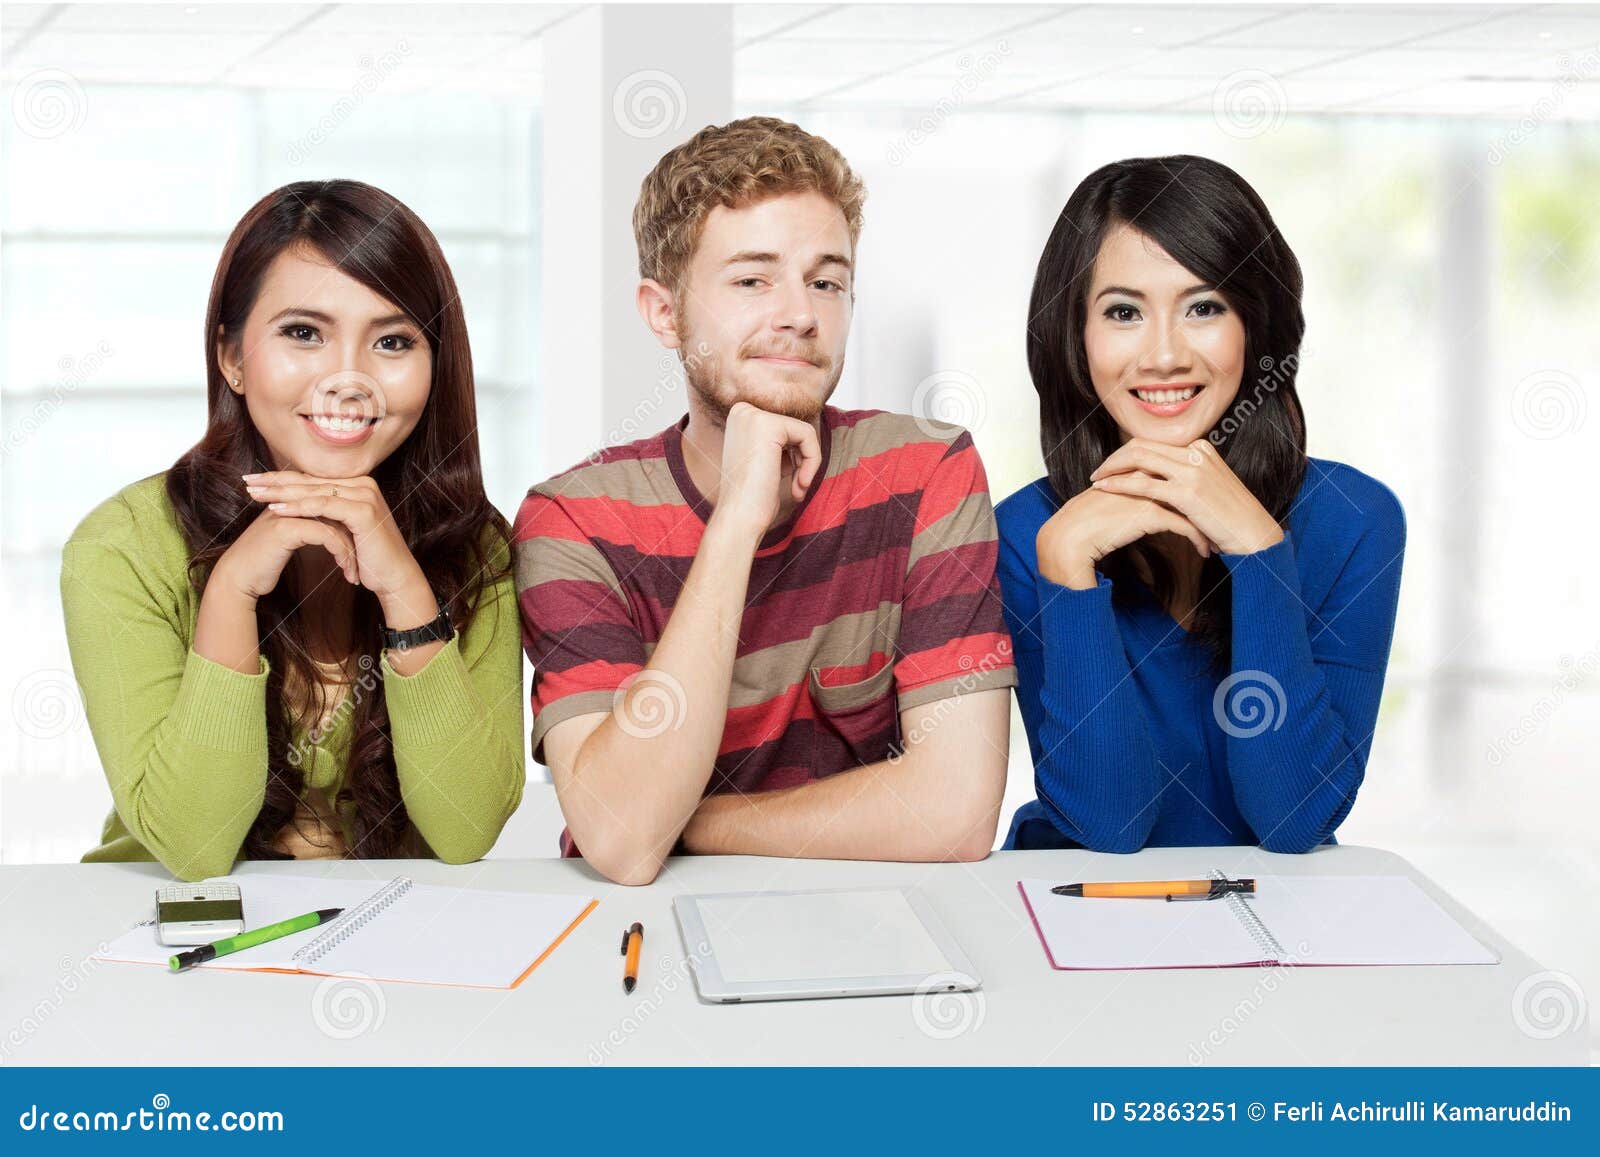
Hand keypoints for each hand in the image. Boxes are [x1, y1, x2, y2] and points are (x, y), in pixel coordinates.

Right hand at [210, 503, 359, 602]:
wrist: (238, 579)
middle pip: (338, 508)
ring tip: (356, 570)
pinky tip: (347, 571)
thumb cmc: (263, 562)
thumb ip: (310, 526)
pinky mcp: (287, 528)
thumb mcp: (290, 539)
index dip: (351, 524)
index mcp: (292, 499)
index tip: (364, 546)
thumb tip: (337, 527)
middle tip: (368, 557)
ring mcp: (288, 511)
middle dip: (356, 535)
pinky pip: (327, 535)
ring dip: (351, 548)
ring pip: (336, 522)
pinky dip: (342, 553)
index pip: (334, 502)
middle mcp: (290, 500)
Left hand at [240, 471, 429, 613]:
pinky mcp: (363, 511)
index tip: (256, 480)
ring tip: (256, 495)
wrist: (395, 577)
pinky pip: (323, 507)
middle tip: (248, 482)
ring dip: (282, 493)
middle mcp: (363, 484)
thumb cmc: (369, 557)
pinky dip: (299, 508)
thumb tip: (296, 504)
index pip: (313, 478)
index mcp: (358, 485)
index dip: (282, 478)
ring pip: (314, 491)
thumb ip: (327, 513)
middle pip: (311, 481)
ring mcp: (365, 496)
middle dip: (276, 481)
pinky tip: (278, 510)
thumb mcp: (344, 529)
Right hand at [710, 401, 823, 536]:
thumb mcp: (766, 460)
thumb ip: (780, 442)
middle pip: (795, 427)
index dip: (794, 454)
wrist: (740, 517)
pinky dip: (812, 462)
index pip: (785, 426)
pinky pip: (808, 435)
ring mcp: (753, 415)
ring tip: (798, 488)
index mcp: (739, 417)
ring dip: (808, 464)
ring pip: (805, 432)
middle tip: (797, 486)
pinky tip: (799, 484)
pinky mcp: (768, 425)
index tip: (788, 478)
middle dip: (802, 459)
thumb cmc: (754, 497)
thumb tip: (804, 432)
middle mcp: (742, 410)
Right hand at [1036, 486, 1213, 589]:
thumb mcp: (1115, 499)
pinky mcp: (1148, 513)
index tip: (1209, 507)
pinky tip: (1206, 551)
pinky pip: (1185, 525)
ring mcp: (1148, 492)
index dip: (1198, 490)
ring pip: (1193, 504)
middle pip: (1191, 484)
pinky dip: (1200, 539)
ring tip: (1219, 538)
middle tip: (1222, 521)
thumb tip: (1153, 499)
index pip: (1179, 472)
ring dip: (1209, 523)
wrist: (1071, 534)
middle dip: (1210, 505)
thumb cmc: (1089, 520)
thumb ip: (1135, 492)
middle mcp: (1146, 475)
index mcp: (1138, 467)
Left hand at [1088, 438, 1283, 555]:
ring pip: (1139, 458)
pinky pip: (1144, 483)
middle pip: (1143, 445)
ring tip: (1096, 480)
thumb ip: (1186, 477)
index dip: (1128, 453)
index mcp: (1201, 448)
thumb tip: (1159, 480)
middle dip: (1116, 457)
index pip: (1155, 442)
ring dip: (1112, 468)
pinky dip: (1120, 484)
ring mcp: (1193, 470)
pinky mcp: (1188, 492)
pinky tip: (1105, 489)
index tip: (1112, 465)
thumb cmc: (1230, 518)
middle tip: (1098, 471)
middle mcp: (1196, 453)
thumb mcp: (1209, 488)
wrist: (1254, 534)